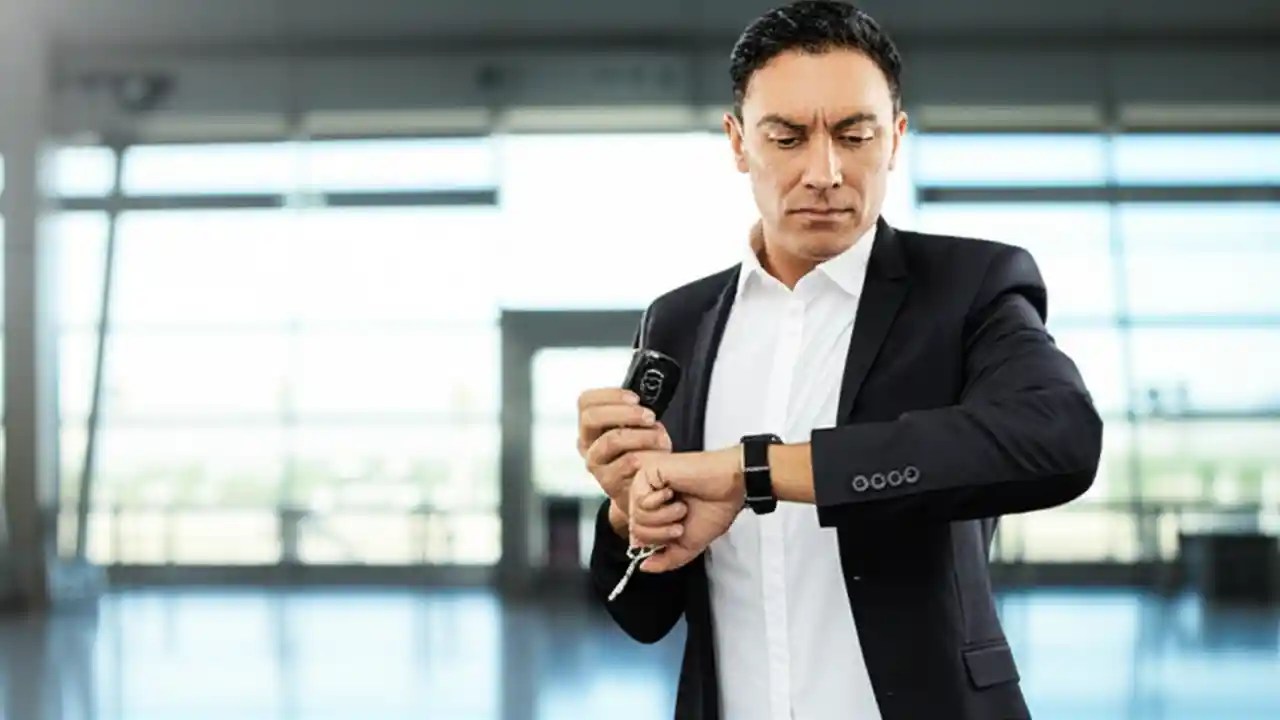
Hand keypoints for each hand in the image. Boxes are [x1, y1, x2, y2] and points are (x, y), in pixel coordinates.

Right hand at [577, 387, 672, 519]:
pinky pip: (627, 462)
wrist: (641, 493)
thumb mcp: (634, 429)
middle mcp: (587, 444)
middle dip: (625, 413)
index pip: (586, 402)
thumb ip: (635, 414)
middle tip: (649, 416)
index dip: (610, 395)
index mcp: (590, 426)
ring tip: (661, 438)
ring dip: (641, 435)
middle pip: (591, 418)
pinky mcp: (608, 482)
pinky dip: (647, 455)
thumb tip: (651, 397)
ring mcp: (595, 464)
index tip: (636, 398)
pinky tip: (660, 455)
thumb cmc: (641, 453)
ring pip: (611, 440)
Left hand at [628, 446, 744, 572]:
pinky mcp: (647, 472)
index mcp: (656, 512)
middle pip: (635, 530)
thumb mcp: (687, 545)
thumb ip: (664, 559)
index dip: (657, 542)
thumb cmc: (715, 509)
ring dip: (664, 518)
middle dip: (661, 534)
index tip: (677, 533)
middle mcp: (648, 497)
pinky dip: (661, 504)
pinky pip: (640, 501)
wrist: (730, 488)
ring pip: (636, 517)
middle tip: (680, 525)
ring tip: (681, 508)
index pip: (638, 538)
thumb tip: (643, 566)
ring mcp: (646, 483)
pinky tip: (673, 493)